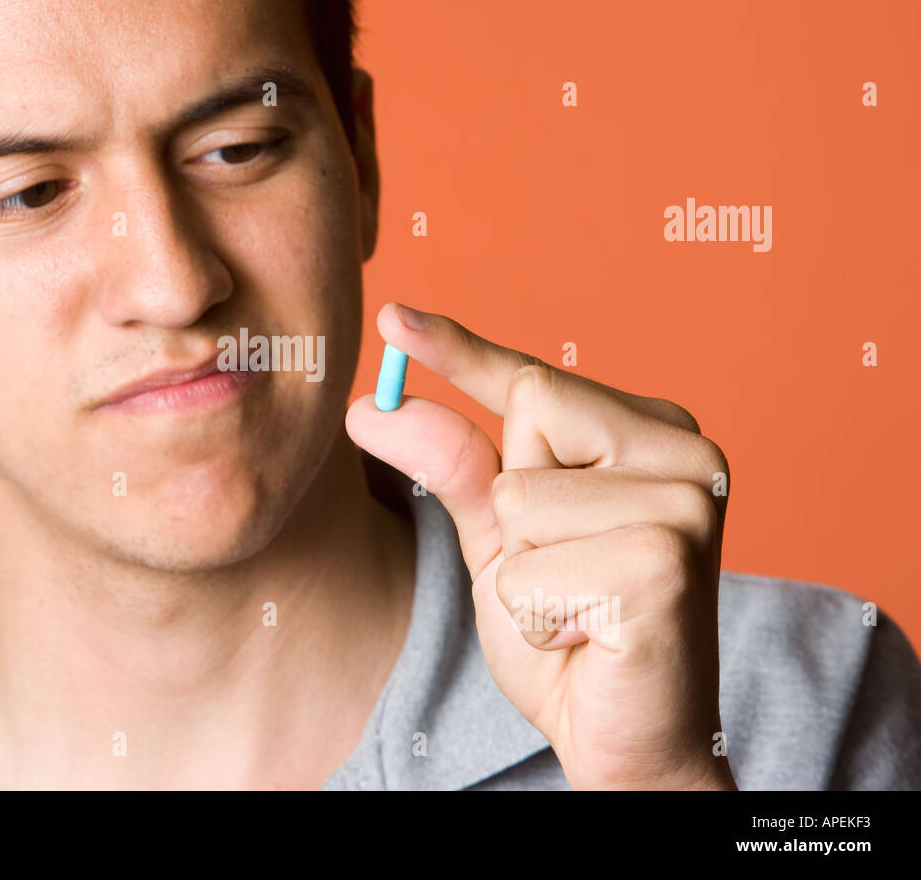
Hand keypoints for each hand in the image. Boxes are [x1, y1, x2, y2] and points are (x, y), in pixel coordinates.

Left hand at [346, 303, 736, 789]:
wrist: (629, 742)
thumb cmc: (570, 635)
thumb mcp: (499, 541)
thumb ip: (452, 468)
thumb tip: (371, 406)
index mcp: (653, 436)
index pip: (537, 378)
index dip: (459, 350)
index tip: (393, 315)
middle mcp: (685, 455)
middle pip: (528, 412)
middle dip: (514, 507)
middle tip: (569, 572)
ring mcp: (684, 505)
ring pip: (519, 497)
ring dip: (521, 572)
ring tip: (580, 609)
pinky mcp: (665, 565)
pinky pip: (530, 568)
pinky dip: (535, 615)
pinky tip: (590, 638)